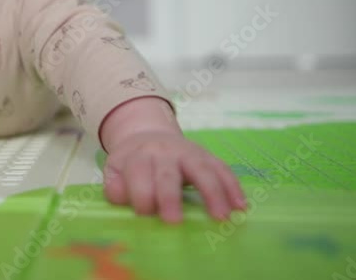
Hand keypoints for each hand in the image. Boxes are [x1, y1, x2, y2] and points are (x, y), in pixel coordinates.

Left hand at [102, 130, 246, 222]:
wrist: (148, 134)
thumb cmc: (132, 162)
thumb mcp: (115, 169)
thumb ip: (114, 185)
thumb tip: (120, 196)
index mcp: (138, 156)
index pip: (138, 175)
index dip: (141, 196)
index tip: (146, 215)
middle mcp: (164, 152)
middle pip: (168, 174)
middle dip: (170, 197)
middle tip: (174, 221)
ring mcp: (188, 152)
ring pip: (202, 169)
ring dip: (213, 193)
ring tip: (221, 217)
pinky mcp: (207, 156)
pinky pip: (222, 169)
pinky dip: (233, 186)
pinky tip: (241, 205)